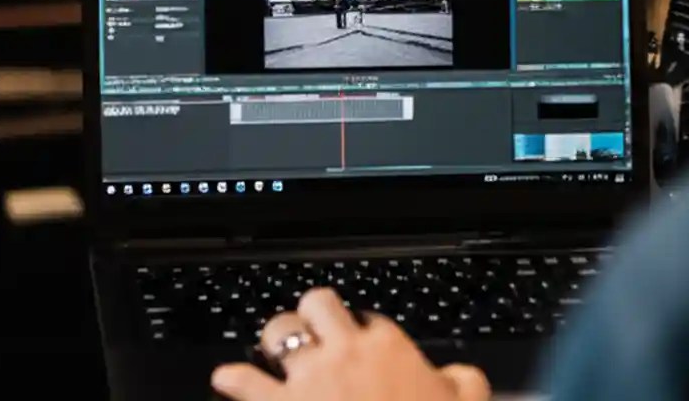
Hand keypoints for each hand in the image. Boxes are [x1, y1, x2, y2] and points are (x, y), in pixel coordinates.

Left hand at [212, 288, 489, 400]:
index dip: (359, 328)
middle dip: (311, 317)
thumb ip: (463, 382)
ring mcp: (307, 378)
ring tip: (271, 351)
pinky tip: (225, 380)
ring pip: (277, 331)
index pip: (367, 317)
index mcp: (388, 347)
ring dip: (273, 340)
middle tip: (311, 333)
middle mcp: (344, 351)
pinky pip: (243, 381)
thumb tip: (458, 375)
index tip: (357, 340)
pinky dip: (232, 379)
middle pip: (317, 305)